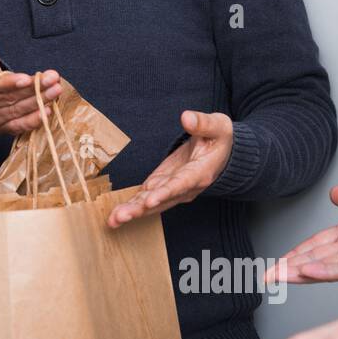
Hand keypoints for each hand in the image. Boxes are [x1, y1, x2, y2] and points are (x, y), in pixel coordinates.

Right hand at [0, 15, 61, 134]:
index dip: (10, 83)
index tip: (27, 78)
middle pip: (10, 98)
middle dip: (34, 88)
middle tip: (53, 78)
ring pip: (18, 110)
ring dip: (39, 101)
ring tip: (57, 89)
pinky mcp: (1, 125)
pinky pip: (17, 126)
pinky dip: (32, 121)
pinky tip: (48, 112)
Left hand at [106, 110, 232, 226]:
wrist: (224, 153)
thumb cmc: (221, 139)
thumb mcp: (218, 126)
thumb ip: (203, 123)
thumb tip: (186, 117)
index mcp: (199, 173)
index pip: (180, 184)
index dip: (165, 193)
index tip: (149, 200)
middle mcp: (185, 187)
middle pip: (161, 200)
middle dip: (140, 209)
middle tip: (119, 217)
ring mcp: (172, 189)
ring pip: (151, 203)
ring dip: (132, 211)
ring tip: (113, 220)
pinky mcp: (162, 185)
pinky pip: (145, 199)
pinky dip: (131, 207)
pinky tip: (115, 215)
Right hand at [265, 184, 337, 283]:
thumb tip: (336, 193)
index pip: (320, 244)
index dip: (298, 252)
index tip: (280, 261)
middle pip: (316, 259)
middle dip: (290, 267)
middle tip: (267, 276)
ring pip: (326, 266)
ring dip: (300, 272)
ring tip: (277, 276)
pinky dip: (327, 271)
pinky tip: (308, 272)